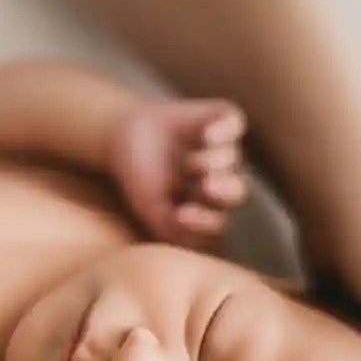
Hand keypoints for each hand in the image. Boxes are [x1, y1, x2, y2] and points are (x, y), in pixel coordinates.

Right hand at [110, 99, 247, 247]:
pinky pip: (235, 123)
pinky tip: (207, 135)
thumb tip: (190, 242)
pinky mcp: (222, 118)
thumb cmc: (139, 178)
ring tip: (188, 162)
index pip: (217, 220)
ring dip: (212, 163)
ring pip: (233, 158)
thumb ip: (169, 227)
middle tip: (205, 187)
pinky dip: (225, 130)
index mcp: (208, 206)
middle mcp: (222, 178)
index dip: (204, 221)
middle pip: (237, 191)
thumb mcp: (149, 208)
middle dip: (223, 191)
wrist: (124, 135)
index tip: (180, 215)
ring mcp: (225, 148)